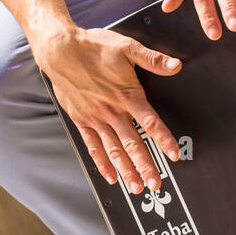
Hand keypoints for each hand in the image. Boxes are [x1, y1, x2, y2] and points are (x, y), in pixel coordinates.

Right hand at [40, 25, 182, 193]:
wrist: (60, 50)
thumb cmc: (93, 47)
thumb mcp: (127, 47)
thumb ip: (152, 59)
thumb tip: (175, 65)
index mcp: (126, 94)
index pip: (149, 122)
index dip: (163, 140)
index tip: (174, 155)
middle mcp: (111, 110)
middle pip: (132, 144)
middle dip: (146, 166)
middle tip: (156, 184)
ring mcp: (95, 118)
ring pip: (113, 150)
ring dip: (126, 170)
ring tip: (136, 187)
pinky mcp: (81, 120)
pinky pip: (93, 146)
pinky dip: (102, 162)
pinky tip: (110, 175)